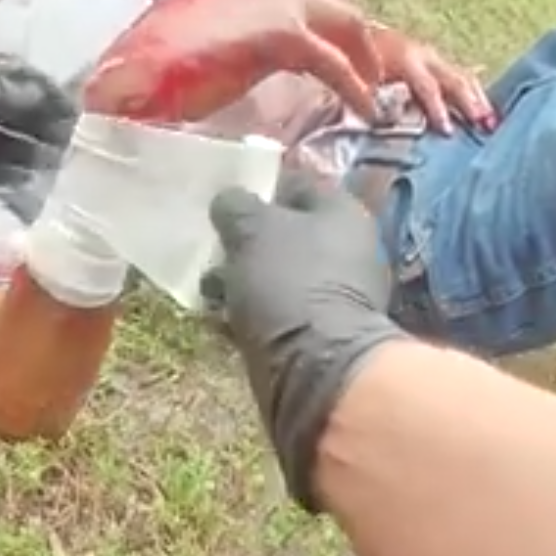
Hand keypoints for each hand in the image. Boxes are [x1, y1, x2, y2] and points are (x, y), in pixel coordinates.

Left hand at [0, 53, 77, 196]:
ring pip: (15, 146)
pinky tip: (30, 186)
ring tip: (52, 170)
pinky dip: (15, 178)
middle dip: (48, 129)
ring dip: (35, 156)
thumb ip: (20, 93)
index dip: (52, 97)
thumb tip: (53, 100)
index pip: (27, 81)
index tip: (76, 118)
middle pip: (24, 115)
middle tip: (69, 149)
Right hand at [84, 0, 381, 121]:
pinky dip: (353, 87)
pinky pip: (333, 61)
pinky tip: (363, 109)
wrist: (133, 70)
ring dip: (364, 57)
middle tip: (366, 66)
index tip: (344, 39)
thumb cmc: (154, 61)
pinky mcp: (282, 33)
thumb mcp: (201, 35)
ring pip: (347, 22)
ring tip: (370, 88)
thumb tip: (244, 45)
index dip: (331, 6)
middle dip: (357, 32)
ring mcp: (278, 0)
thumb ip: (233, 33)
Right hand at [204, 171, 406, 511]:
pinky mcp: (320, 334)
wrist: (315, 370)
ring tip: (208, 291)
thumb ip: (235, 206)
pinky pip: (278, 312)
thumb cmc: (287, 283)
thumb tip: (228, 200)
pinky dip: (251, 313)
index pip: (294, 185)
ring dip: (243, 280)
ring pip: (278, 274)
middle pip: (285, 234)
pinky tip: (221, 320)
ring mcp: (337, 295)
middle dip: (245, 241)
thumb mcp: (251, 230)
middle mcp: (347, 249)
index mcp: (341, 212)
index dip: (256, 189)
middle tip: (210, 249)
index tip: (220, 205)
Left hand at [371, 26, 494, 134]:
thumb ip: (374, 101)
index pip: (428, 87)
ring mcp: (435, 58)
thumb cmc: (360, 64)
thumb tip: (385, 123)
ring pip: (464, 78)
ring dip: (478, 101)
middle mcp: (426, 56)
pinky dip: (475, 95)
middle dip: (470, 104)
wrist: (362, 35)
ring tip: (491, 122)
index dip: (438, 110)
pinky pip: (463, 77)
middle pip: (455, 80)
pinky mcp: (438, 63)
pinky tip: (485, 112)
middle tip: (484, 126)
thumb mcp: (363, 81)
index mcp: (407, 60)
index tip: (447, 132)